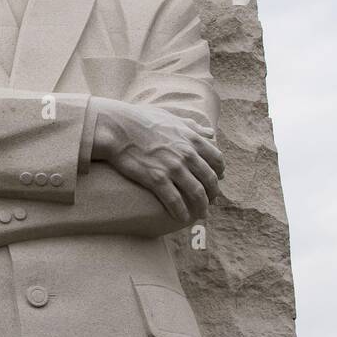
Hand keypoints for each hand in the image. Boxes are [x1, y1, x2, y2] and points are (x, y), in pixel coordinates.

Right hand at [89, 98, 224, 222]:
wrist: (117, 127)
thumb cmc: (141, 119)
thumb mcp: (171, 118)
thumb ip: (192, 126)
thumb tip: (210, 132)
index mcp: (192, 139)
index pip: (216, 159)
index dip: (219, 172)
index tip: (217, 179)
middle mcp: (187, 154)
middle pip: (209, 179)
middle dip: (213, 193)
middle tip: (211, 201)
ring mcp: (173, 168)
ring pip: (196, 193)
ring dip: (202, 207)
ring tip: (201, 214)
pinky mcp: (156, 179)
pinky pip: (174, 200)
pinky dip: (181, 212)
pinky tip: (182, 218)